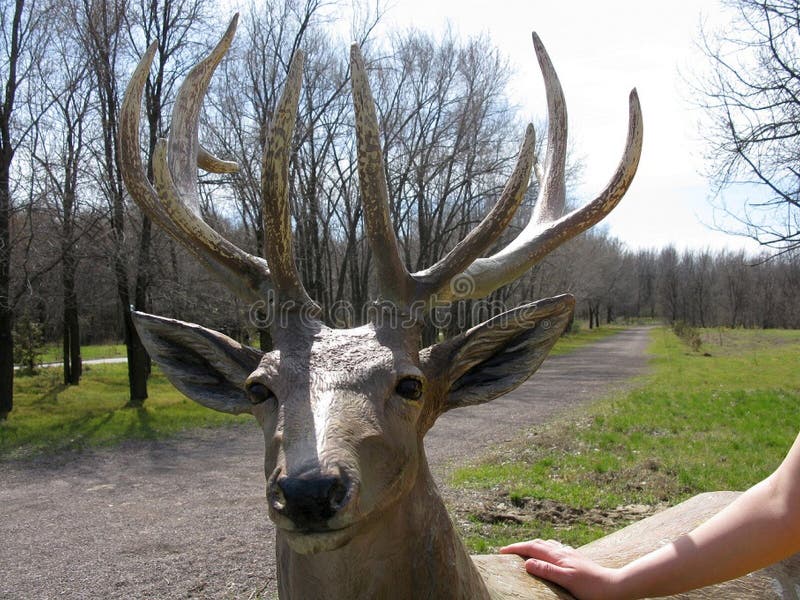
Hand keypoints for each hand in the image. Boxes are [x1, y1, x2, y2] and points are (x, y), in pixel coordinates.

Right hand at [499, 539, 622, 599]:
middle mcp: (563, 552)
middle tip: (508, 551)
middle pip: (538, 543)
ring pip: (548, 545)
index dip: (516, 548)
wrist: (616, 587)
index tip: (501, 551)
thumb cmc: (592, 587)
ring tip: (525, 550)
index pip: (532, 547)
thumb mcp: (567, 580)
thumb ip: (547, 570)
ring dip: (534, 545)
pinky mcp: (576, 560)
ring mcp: (571, 555)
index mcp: (559, 556)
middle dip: (522, 545)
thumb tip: (527, 562)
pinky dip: (546, 549)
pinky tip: (550, 554)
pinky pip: (556, 549)